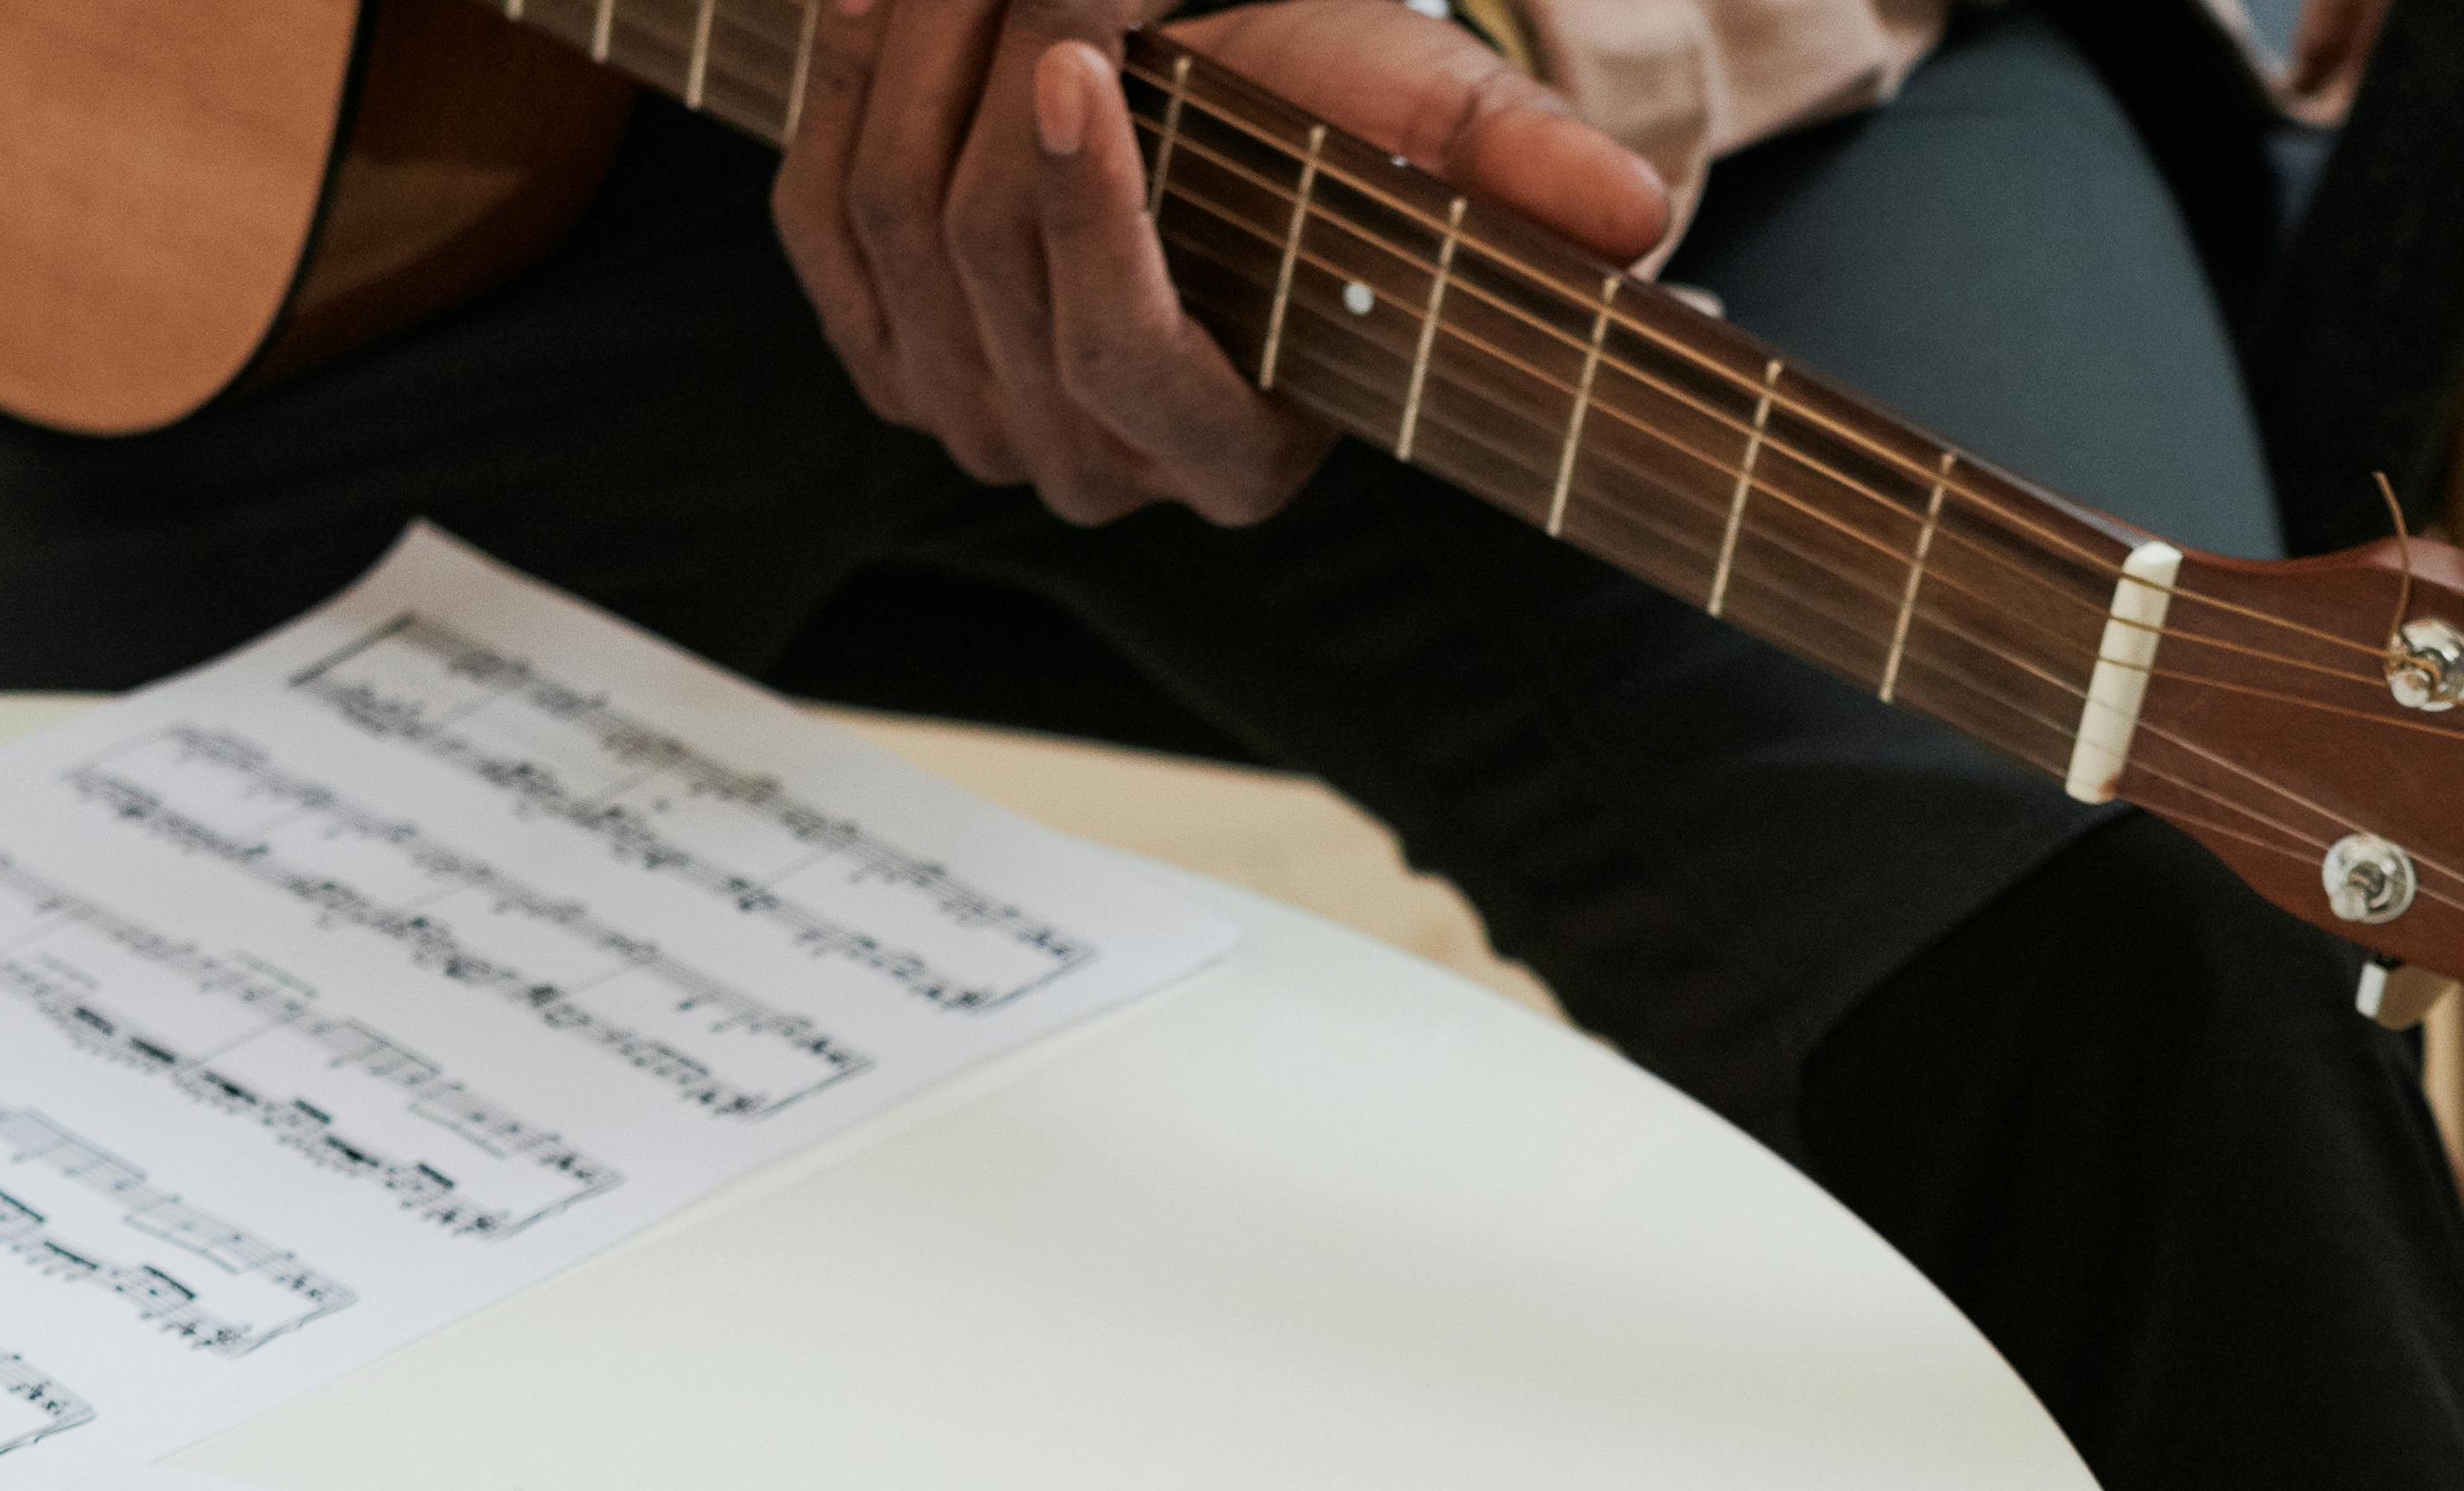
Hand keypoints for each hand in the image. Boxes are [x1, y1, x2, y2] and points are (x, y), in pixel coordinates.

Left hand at [775, 0, 1666, 525]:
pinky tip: (877, 4)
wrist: (1215, 103)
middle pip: (993, 275)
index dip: (1091, 220)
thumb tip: (1639, 221)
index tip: (1079, 65)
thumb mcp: (1418, 116)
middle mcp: (1097, 471)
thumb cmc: (1316, 109)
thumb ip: (1518, 167)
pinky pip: (823, 238)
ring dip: (918, 64)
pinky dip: (838, 97)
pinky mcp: (887, 358)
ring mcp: (976, 425)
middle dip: (999, 82)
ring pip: (901, 239)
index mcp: (1236, 455)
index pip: (1130, 360)